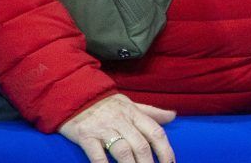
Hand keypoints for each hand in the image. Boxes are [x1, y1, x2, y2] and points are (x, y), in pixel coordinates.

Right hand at [58, 93, 174, 162]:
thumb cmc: (106, 103)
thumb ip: (151, 112)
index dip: (165, 149)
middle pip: (141, 145)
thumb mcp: (131, 103)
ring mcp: (103, 129)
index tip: (171, 162)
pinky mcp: (86, 137)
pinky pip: (97, 155)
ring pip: (122, 151)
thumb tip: (173, 116)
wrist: (76, 95)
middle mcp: (121, 121)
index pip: (155, 132)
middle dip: (149, 162)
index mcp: (134, 113)